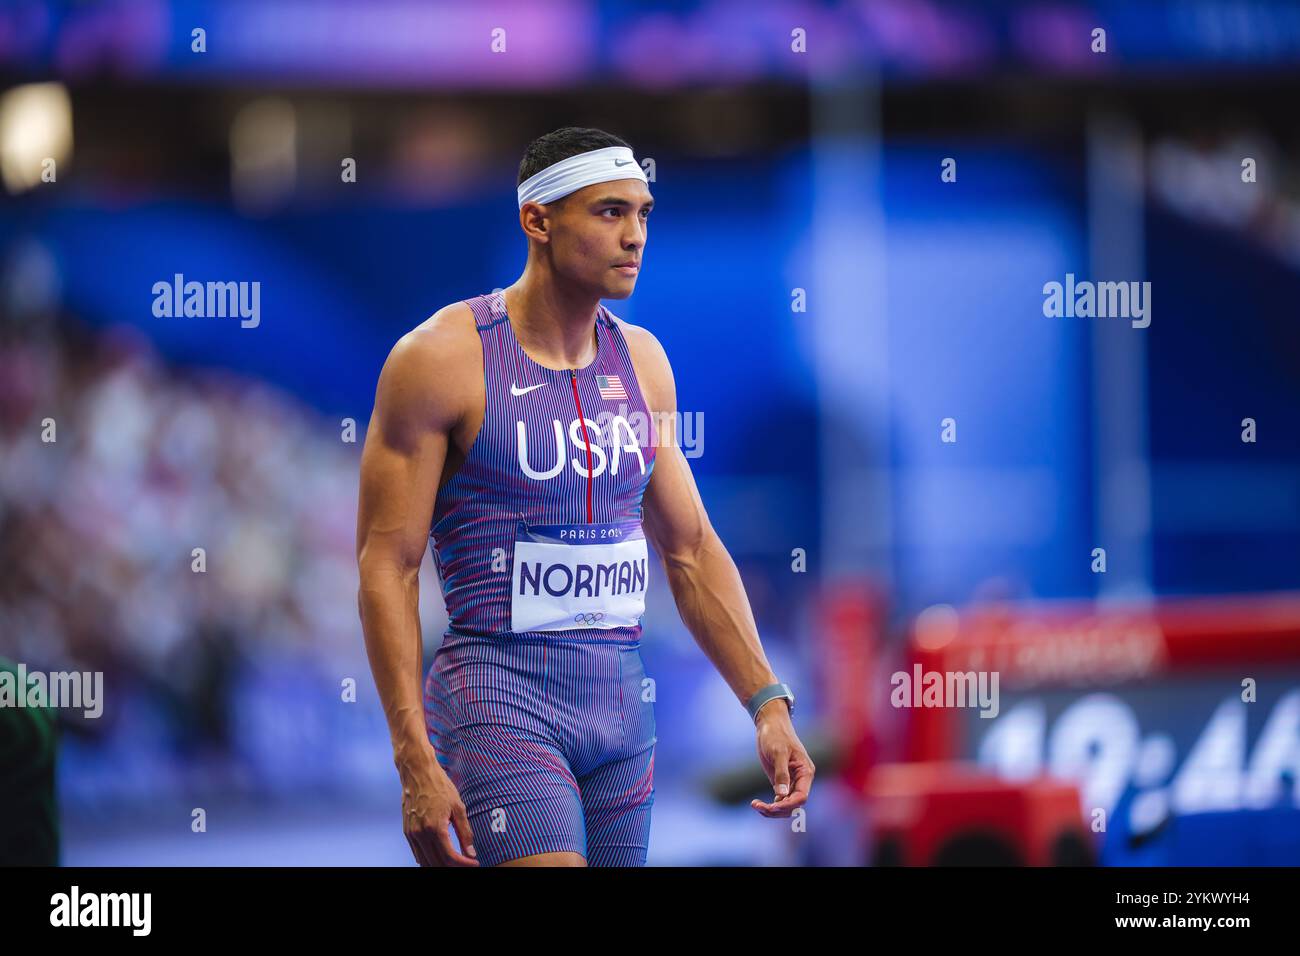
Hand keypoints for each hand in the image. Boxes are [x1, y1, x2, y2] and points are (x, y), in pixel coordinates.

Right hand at [397, 744, 478, 865]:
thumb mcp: (458, 807)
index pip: (449, 857)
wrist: (417, 773)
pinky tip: (439, 857)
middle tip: (465, 863)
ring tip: (455, 862)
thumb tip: (471, 852)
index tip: (474, 863)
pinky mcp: (407, 831)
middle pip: (437, 862)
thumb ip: (465, 832)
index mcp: (435, 827)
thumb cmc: (439, 786)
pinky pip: (417, 853)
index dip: (463, 864)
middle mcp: (420, 833)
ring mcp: (411, 833)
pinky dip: (428, 859)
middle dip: (453, 866)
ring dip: (440, 865)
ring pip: (425, 861)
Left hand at [750, 702, 814, 816]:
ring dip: (772, 810)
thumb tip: (782, 795)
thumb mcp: (778, 752)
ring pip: (786, 805)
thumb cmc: (776, 734)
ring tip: (755, 805)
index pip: (801, 797)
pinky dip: (769, 805)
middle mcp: (801, 780)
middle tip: (758, 806)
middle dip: (777, 809)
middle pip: (793, 805)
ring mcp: (791, 782)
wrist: (770, 724)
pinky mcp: (781, 782)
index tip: (772, 806)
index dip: (788, 805)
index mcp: (805, 772)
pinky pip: (779, 800)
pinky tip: (756, 803)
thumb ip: (781, 774)